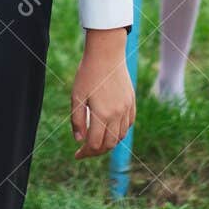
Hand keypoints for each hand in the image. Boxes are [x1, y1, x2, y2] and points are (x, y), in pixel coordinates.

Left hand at [70, 28, 135, 158]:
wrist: (107, 54)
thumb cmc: (88, 74)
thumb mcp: (76, 97)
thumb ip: (77, 120)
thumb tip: (79, 140)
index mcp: (102, 114)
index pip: (95, 144)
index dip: (85, 153)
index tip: (77, 155)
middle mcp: (117, 114)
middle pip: (109, 144)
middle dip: (96, 151)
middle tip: (85, 151)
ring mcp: (127, 109)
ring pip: (120, 136)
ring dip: (109, 143)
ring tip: (97, 141)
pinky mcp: (132, 102)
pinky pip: (128, 125)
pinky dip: (119, 132)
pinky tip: (110, 129)